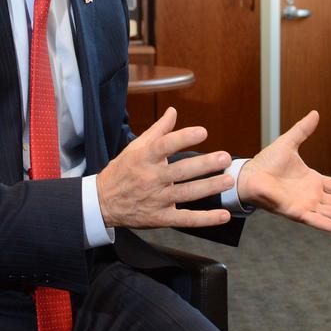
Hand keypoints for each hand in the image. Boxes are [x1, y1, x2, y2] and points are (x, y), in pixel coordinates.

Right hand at [96, 107, 234, 228]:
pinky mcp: (160, 218)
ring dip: (209, 187)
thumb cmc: (122, 171)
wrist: (102, 202)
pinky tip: (223, 215)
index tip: (203, 132)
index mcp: (143, 159)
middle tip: (225, 157)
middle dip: (204, 164)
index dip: (183, 138)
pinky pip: (185, 219)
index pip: (164, 146)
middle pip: (180, 171)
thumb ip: (157, 130)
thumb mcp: (135, 148)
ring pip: (186, 194)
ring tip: (229, 180)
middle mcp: (150, 179)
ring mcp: (156, 200)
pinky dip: (205, 219)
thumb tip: (173, 111)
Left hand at [238, 110, 330, 232]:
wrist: (248, 174)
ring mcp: (305, 205)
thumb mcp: (288, 142)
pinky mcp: (295, 212)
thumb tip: (315, 113)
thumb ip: (303, 130)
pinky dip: (330, 225)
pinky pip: (316, 220)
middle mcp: (311, 196)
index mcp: (312, 181)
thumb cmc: (265, 162)